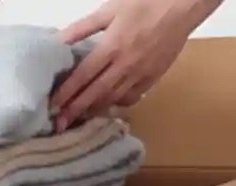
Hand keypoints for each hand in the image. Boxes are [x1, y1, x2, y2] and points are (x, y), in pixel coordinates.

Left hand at [50, 0, 222, 131]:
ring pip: (114, 98)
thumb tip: (57, 41)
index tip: (52, 107)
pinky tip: (108, 106)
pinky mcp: (155, 76)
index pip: (83, 77)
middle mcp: (125, 65)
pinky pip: (133, 96)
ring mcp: (141, 73)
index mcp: (111, 47)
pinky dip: (118, 104)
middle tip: (60, 124)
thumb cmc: (145, 3)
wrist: (183, 5)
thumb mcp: (108, 11)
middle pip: (96, 94)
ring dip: (95, 110)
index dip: (66, 93)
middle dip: (76, 110)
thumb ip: (81, 29)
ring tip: (79, 118)